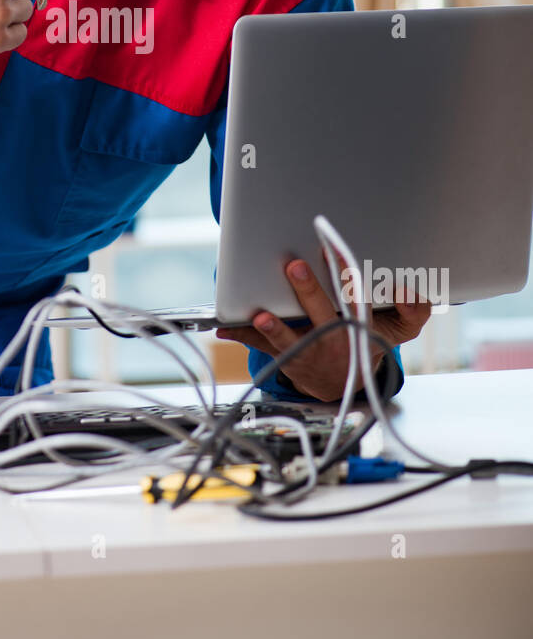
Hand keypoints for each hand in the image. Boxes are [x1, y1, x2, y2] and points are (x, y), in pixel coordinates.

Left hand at [216, 257, 431, 401]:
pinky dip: (241, 334)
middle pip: (321, 315)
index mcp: (359, 326)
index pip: (357, 298)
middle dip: (308, 291)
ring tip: (260, 314)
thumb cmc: (367, 340)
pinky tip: (225, 324)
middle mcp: (332, 338)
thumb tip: (410, 287)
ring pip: (289, 339)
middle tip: (294, 266)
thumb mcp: (399, 329)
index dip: (348, 277)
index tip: (338, 254)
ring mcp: (306, 349)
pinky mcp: (285, 357)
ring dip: (274, 327)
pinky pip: (260, 347)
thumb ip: (413, 309)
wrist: (345, 384)